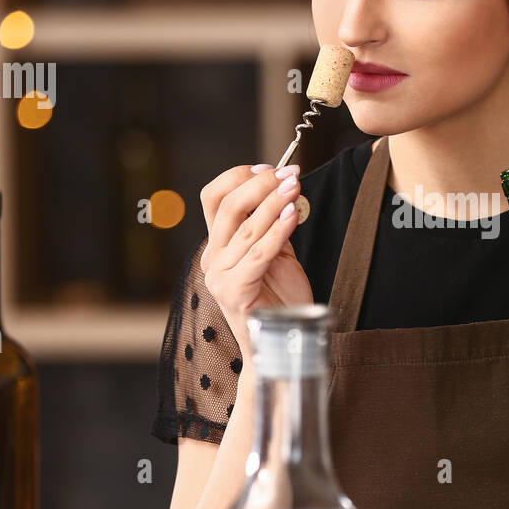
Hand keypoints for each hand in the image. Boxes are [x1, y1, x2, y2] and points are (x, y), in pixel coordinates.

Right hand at [199, 163, 314, 351]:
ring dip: (273, 202)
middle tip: (289, 174)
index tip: (270, 167)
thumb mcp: (277, 253)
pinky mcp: (235, 292)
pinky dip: (277, 230)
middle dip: (260, 184)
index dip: (239, 177)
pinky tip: (293, 214)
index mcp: (217, 246)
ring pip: (245, 228)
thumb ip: (273, 225)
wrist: (283, 342)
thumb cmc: (280, 300)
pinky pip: (258, 253)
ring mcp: (220, 277)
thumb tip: (286, 188)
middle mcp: (212, 260)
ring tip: (295, 186)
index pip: (214, 198)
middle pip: (226, 208)